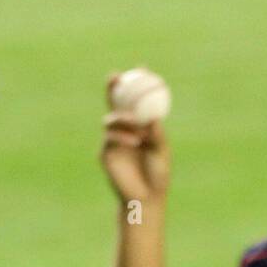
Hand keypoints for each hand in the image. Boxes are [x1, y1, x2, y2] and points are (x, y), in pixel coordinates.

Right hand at [100, 74, 171, 203]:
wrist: (146, 198)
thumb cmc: (157, 175)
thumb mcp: (161, 152)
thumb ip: (157, 134)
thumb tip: (153, 116)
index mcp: (140, 126)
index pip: (136, 100)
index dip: (137, 83)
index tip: (142, 68)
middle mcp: (124, 130)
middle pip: (115, 103)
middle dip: (113, 86)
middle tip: (116, 76)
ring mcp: (113, 141)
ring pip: (110, 119)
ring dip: (122, 119)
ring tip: (136, 128)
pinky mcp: (105, 153)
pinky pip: (109, 138)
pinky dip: (121, 137)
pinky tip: (134, 143)